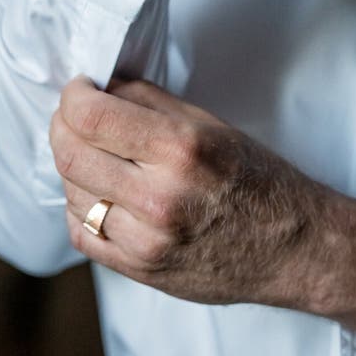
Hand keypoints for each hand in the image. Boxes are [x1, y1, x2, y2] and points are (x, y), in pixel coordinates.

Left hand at [50, 76, 355, 335]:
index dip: (72, 95)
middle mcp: (159, 196)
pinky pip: (81, 232)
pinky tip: (103, 193)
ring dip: (74, 166)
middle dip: (62, 126)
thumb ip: (148, 100)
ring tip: (99, 155)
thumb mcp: (209, 123)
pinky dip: (82, 206)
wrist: (293, 248)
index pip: (89, 116)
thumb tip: (98, 85)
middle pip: (69, 153)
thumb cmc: (255, 178)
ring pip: (70, 192)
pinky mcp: (139, 271)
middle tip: (76, 116)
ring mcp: (146, 241)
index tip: (79, 89)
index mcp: (180, 148)